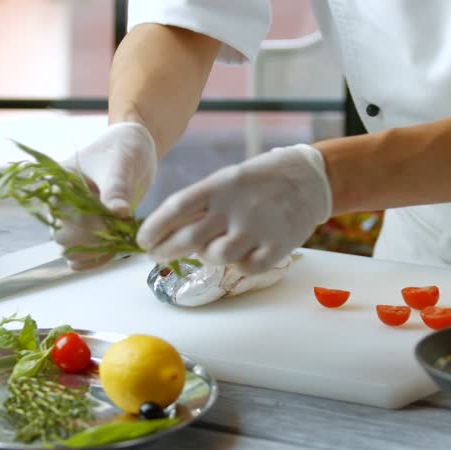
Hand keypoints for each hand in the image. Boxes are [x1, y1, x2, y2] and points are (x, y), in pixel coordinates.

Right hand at [52, 122, 157, 269]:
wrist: (133, 149)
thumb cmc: (122, 149)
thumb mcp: (119, 164)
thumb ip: (116, 188)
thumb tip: (119, 212)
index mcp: (58, 185)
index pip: (62, 216)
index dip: (88, 225)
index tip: (114, 220)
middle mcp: (62, 204)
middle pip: (64, 237)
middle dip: (91, 240)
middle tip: (119, 232)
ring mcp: (75, 218)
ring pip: (72, 249)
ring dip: (94, 252)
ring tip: (119, 242)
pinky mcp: (90, 228)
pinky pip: (84, 252)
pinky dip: (96, 258)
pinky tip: (111, 255)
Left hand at [137, 144, 332, 274]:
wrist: (308, 179)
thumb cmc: (259, 181)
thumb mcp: (227, 180)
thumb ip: (202, 203)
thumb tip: (167, 228)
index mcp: (219, 186)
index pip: (177, 208)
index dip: (155, 227)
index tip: (142, 241)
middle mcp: (234, 208)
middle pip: (189, 238)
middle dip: (166, 250)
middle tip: (156, 255)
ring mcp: (256, 229)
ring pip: (215, 256)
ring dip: (206, 256)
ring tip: (210, 249)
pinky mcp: (276, 247)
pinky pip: (245, 267)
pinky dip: (238, 265)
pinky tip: (240, 255)